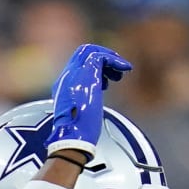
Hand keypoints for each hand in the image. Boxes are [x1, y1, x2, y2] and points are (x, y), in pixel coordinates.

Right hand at [46, 43, 131, 157]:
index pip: (77, 64)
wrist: (72, 137)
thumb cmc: (77, 133)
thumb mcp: (78, 113)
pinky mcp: (87, 74)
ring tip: (121, 73)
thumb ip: (82, 102)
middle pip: (83, 52)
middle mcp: (67, 76)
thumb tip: (92, 102)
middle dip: (103, 57)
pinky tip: (125, 69)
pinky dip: (115, 60)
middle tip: (116, 70)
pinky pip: (101, 57)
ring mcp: (75, 73)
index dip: (95, 68)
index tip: (107, 81)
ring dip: (111, 59)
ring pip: (92, 51)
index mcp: (63, 85)